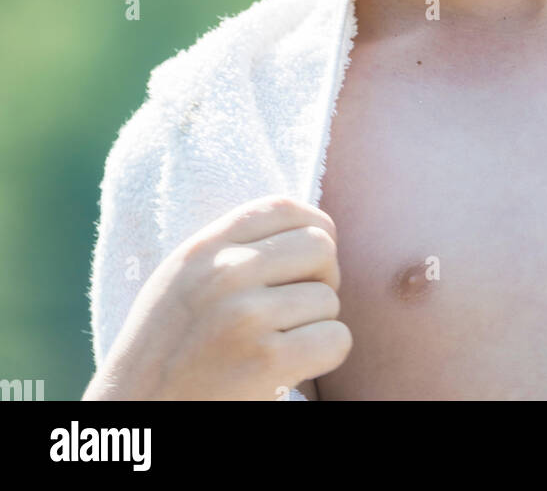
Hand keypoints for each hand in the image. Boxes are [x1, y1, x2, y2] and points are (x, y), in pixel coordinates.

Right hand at [82, 194, 351, 399]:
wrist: (137, 411)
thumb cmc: (166, 352)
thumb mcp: (183, 281)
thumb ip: (231, 249)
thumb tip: (309, 230)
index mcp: (204, 249)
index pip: (284, 208)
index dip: (314, 230)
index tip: (311, 262)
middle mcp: (225, 274)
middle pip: (319, 246)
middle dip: (324, 278)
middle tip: (304, 308)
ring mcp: (246, 316)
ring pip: (329, 299)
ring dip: (320, 325)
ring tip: (284, 344)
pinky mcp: (266, 362)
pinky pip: (335, 339)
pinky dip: (327, 356)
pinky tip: (295, 367)